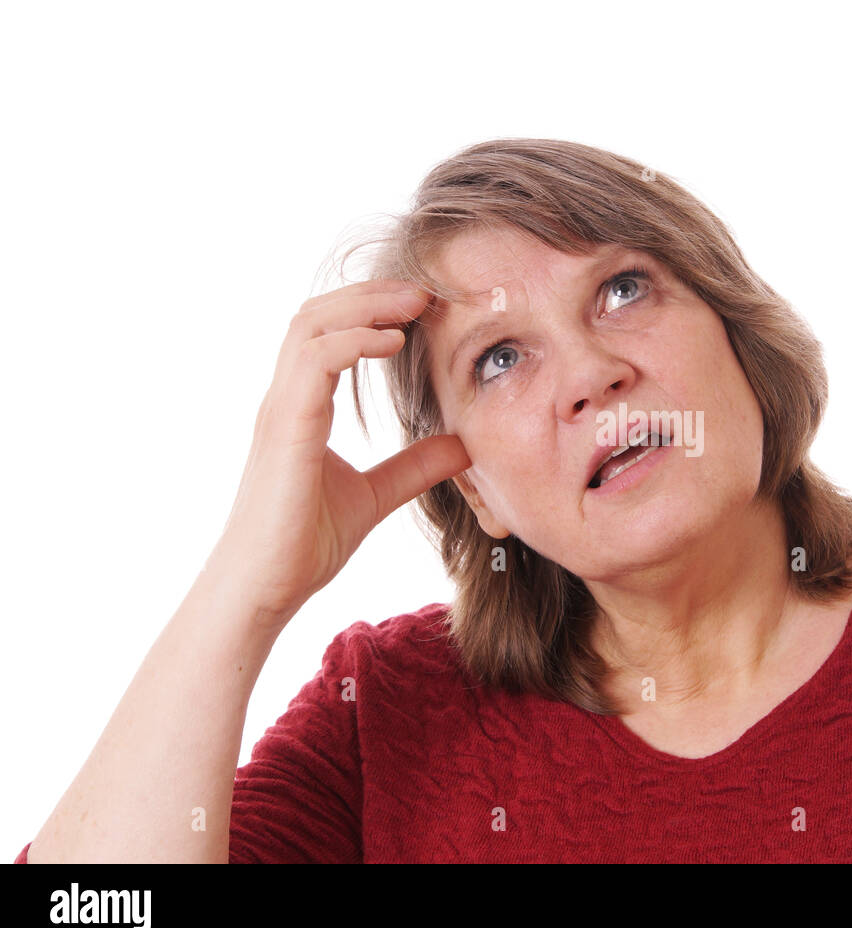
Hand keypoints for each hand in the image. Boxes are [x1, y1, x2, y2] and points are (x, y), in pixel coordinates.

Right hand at [207, 279, 469, 625]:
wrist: (264, 588)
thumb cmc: (303, 544)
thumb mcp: (376, 495)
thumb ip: (414, 466)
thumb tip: (462, 445)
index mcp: (301, 408)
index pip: (328, 335)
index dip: (370, 312)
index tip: (422, 307)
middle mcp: (285, 400)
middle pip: (316, 315)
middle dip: (370, 294)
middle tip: (424, 290)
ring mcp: (280, 411)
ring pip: (311, 325)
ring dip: (364, 305)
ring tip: (414, 304)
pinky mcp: (285, 429)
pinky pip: (314, 362)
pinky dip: (353, 342)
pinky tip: (392, 341)